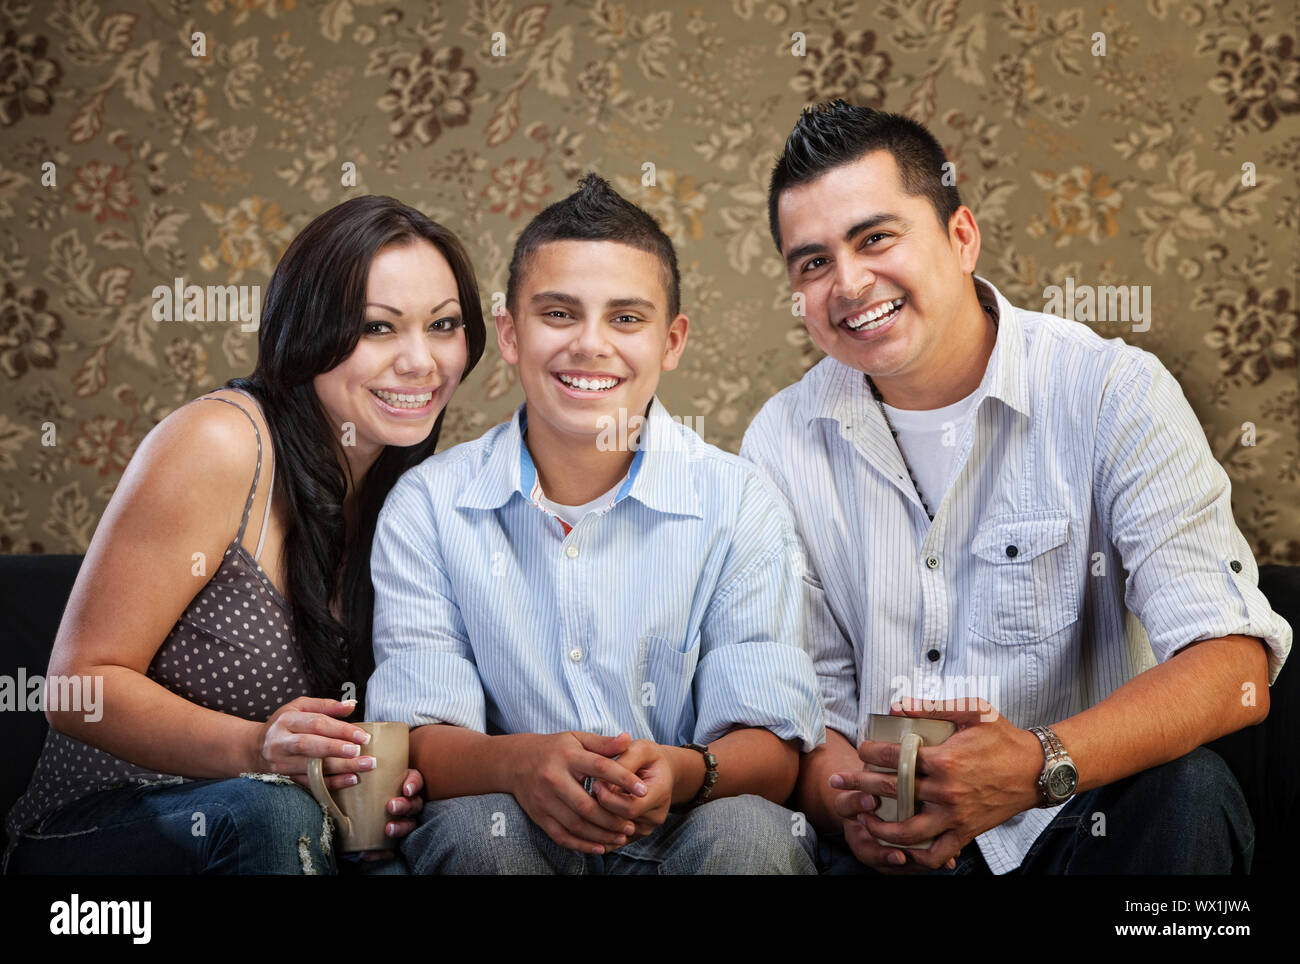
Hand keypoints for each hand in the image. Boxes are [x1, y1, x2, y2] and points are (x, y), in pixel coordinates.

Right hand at [251, 696, 376, 791]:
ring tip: (362, 767)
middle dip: (337, 749)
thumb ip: (326, 706)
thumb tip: (351, 705)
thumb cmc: (284, 725)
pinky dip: (332, 783)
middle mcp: (281, 742)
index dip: (341, 729)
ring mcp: (281, 764)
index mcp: (286, 721)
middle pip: (310, 745)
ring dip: (339, 768)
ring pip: (311, 767)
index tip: (362, 736)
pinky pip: (310, 783)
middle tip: (360, 752)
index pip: (316, 723)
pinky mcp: (285, 779)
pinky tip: (350, 779)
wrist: (254, 749)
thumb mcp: (300, 708)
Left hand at [357, 767, 424, 861]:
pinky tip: (368, 853)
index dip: (414, 784)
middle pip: (414, 804)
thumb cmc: (360, 788)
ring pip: (409, 825)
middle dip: (405, 806)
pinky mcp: (392, 840)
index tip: (406, 789)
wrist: (350, 815)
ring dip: (400, 827)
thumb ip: (358, 769)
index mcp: (403, 785)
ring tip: (388, 829)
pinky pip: (391, 849)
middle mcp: (407, 803)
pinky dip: (381, 852)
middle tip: (391, 806)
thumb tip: (342, 760)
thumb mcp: (363, 776)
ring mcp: (402, 821)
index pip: (415, 781)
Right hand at [505, 731, 647, 854]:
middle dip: (612, 818)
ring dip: (601, 834)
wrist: (514, 762)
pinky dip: (581, 845)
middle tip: (632, 825)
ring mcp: (544, 800)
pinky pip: (561, 836)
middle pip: (586, 805)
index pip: (599, 767)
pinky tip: (599, 847)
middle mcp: (554, 779)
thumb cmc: (554, 749)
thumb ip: (603, 743)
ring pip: (575, 824)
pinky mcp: (539, 816)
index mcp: (568, 756)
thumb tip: (628, 739)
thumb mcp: (577, 738)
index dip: (623, 779)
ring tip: (621, 837)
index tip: (642, 789)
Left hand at [590, 739, 675, 840]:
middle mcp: (656, 815)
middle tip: (588, 792)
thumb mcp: (639, 749)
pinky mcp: (636, 834)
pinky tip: (588, 818)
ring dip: (598, 819)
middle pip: (621, 821)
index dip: (609, 797)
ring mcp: (647, 828)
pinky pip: (614, 840)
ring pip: (615, 832)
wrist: (661, 772)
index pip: (631, 806)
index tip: (595, 782)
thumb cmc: (648, 758)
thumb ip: (624, 762)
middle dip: (601, 808)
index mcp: (661, 793)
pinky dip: (599, 832)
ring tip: (588, 802)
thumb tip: (603, 780)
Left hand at [835, 698, 1041, 870]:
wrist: (1036, 770)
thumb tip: (895, 706)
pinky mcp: (966, 832)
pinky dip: (917, 855)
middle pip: (892, 791)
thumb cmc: (1004, 737)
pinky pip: (937, 853)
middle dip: (859, 785)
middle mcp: (946, 791)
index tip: (861, 749)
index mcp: (944, 760)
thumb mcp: (972, 711)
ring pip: (908, 831)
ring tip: (862, 819)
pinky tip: (900, 848)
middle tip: (839, 782)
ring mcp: (955, 815)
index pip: (895, 757)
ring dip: (880, 827)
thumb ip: (931, 707)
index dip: (871, 752)